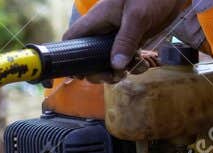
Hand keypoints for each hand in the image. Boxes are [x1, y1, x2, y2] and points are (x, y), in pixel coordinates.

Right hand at [65, 0, 188, 71]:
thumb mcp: (138, 17)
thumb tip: (115, 66)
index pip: (73, 38)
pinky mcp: (132, 40)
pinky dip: (131, 66)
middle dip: (97, 71)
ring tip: (126, 74)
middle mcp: (104, 29)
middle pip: (89, 56)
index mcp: (98, 19)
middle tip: (112, 77)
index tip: (80, 74)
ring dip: (115, 72)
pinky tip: (141, 65)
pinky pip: (125, 58)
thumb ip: (126, 40)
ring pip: (107, 60)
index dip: (71, 57)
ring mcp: (117, 36)